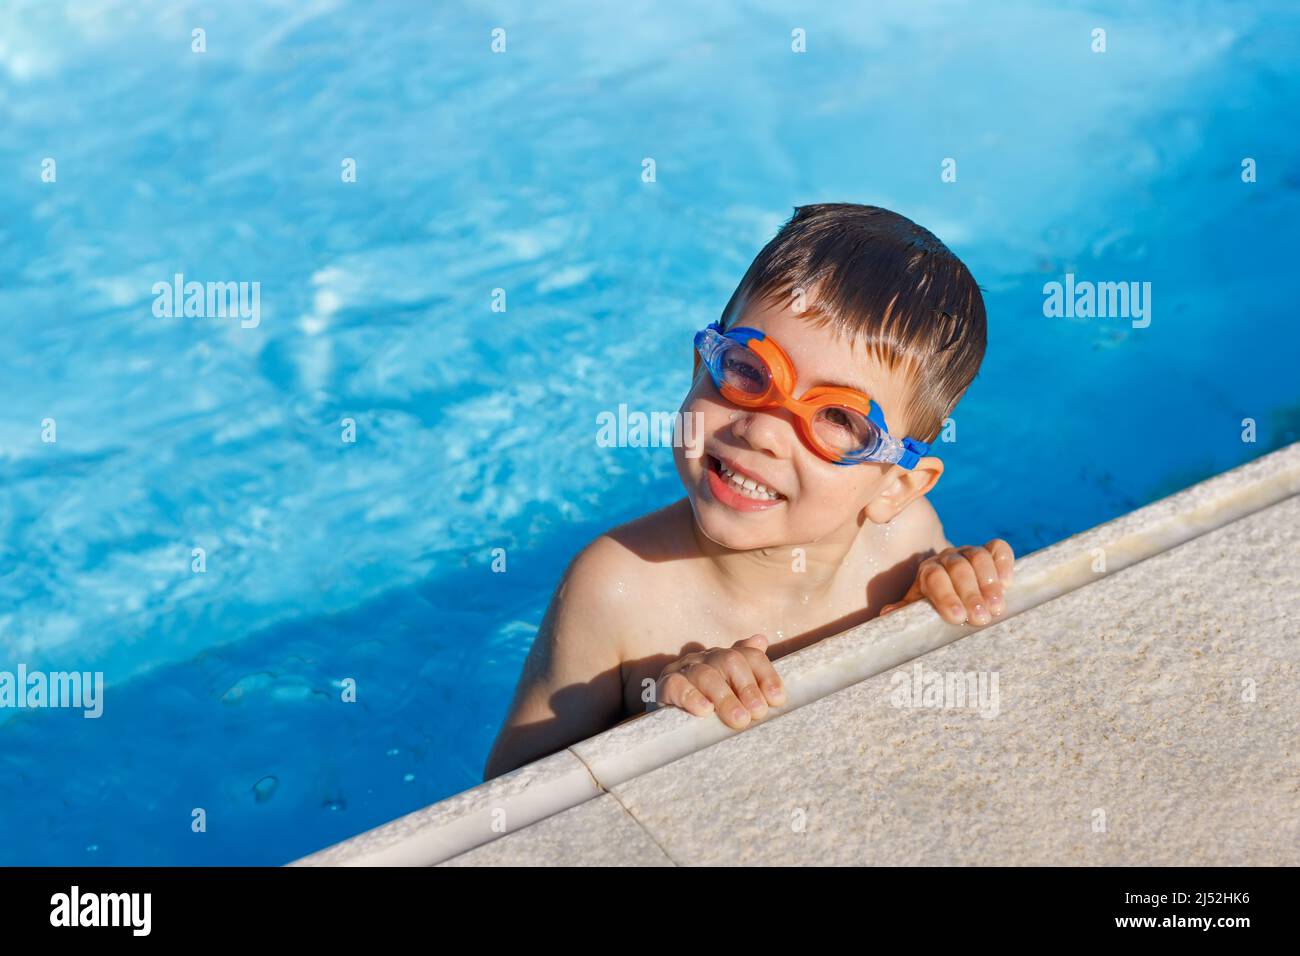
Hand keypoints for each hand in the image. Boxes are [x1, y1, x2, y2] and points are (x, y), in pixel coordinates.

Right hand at [655, 634, 785, 728]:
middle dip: (747, 687)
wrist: (666, 713)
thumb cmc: (706, 703)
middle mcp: (705, 659)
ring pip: (706, 675)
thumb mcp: (730, 690)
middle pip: (729, 661)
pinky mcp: (665, 686)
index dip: (766, 675)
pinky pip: (677, 686)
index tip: (777, 700)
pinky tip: (705, 712)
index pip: (749, 656)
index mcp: (724, 658)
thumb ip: (748, 669)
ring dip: (725, 698)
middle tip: (758, 713)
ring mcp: (683, 670)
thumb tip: (762, 640)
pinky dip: (693, 698)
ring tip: (739, 720)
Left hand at [880, 539, 1014, 625]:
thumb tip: (887, 614)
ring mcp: (969, 552)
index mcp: (928, 571)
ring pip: (978, 557)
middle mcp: (947, 558)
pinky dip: (1004, 562)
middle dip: (970, 594)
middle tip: (981, 618)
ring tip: (996, 607)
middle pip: (958, 568)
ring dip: (988, 583)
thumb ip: (905, 611)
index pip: (934, 578)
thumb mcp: (919, 608)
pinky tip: (1008, 583)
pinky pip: (998, 548)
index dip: (945, 597)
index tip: (957, 618)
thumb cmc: (936, 603)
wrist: (953, 586)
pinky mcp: (990, 551)